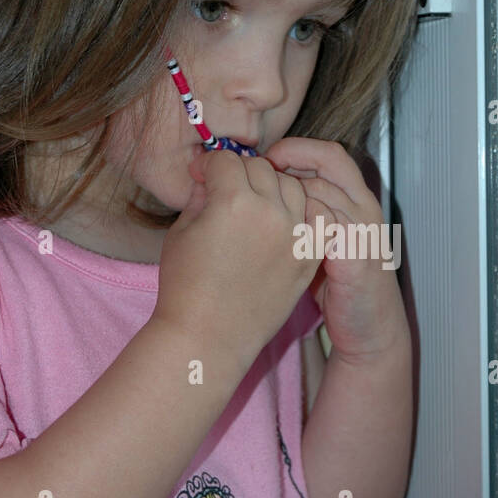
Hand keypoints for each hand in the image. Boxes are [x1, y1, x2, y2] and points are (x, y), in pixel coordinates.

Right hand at [151, 147, 323, 362]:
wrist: (209, 336)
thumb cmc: (185, 287)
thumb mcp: (181, 233)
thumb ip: (199, 197)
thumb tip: (208, 179)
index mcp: (233, 202)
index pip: (226, 161)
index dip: (208, 165)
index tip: (201, 176)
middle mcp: (270, 213)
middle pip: (261, 169)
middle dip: (240, 173)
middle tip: (227, 189)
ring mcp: (295, 235)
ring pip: (292, 187)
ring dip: (273, 188)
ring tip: (256, 204)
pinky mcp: (308, 256)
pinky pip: (317, 218)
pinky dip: (303, 212)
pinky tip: (283, 220)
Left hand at [264, 138, 408, 364]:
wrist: (370, 325)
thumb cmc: (339, 283)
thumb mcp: (321, 236)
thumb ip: (302, 211)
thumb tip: (258, 190)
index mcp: (356, 198)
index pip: (328, 153)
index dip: (293, 149)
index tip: (262, 160)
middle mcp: (364, 207)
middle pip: (329, 161)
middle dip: (288, 161)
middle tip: (255, 174)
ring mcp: (362, 230)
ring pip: (323, 190)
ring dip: (286, 193)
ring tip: (259, 204)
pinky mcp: (355, 256)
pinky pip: (325, 224)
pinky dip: (297, 224)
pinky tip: (275, 235)